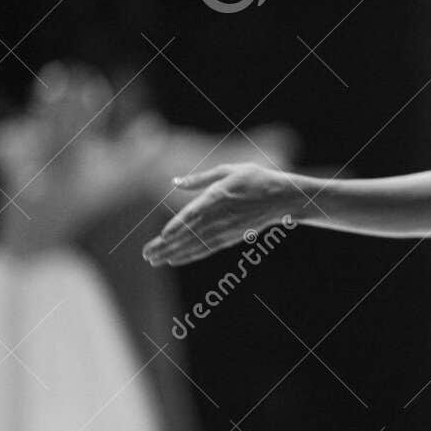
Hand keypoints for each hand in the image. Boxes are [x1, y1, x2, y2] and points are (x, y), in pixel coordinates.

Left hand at [142, 163, 298, 266]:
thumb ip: (201, 178)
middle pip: (190, 233)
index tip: (164, 235)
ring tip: (153, 260)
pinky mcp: (230, 237)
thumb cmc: (256, 179)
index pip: (196, 212)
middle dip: (166, 246)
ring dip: (173, 253)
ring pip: (196, 244)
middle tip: (146, 254)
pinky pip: (207, 249)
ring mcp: (226, 229)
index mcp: (220, 196)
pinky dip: (189, 255)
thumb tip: (174, 182)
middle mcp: (221, 216)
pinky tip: (174, 260)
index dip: (180, 225)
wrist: (284, 198)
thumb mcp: (229, 170)